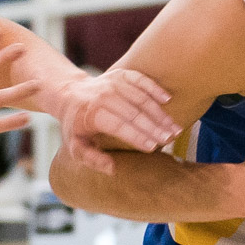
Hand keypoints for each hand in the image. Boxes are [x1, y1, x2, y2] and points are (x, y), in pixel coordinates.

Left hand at [47, 69, 179, 175]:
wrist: (70, 94)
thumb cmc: (76, 125)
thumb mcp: (76, 146)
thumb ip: (93, 159)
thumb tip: (113, 169)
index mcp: (92, 114)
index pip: (118, 125)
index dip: (136, 136)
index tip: (153, 147)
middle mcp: (104, 96)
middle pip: (134, 113)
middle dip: (154, 127)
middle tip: (171, 139)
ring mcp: (114, 83)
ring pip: (141, 98)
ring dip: (159, 113)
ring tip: (175, 128)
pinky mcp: (122, 75)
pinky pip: (141, 80)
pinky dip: (155, 88)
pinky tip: (168, 100)